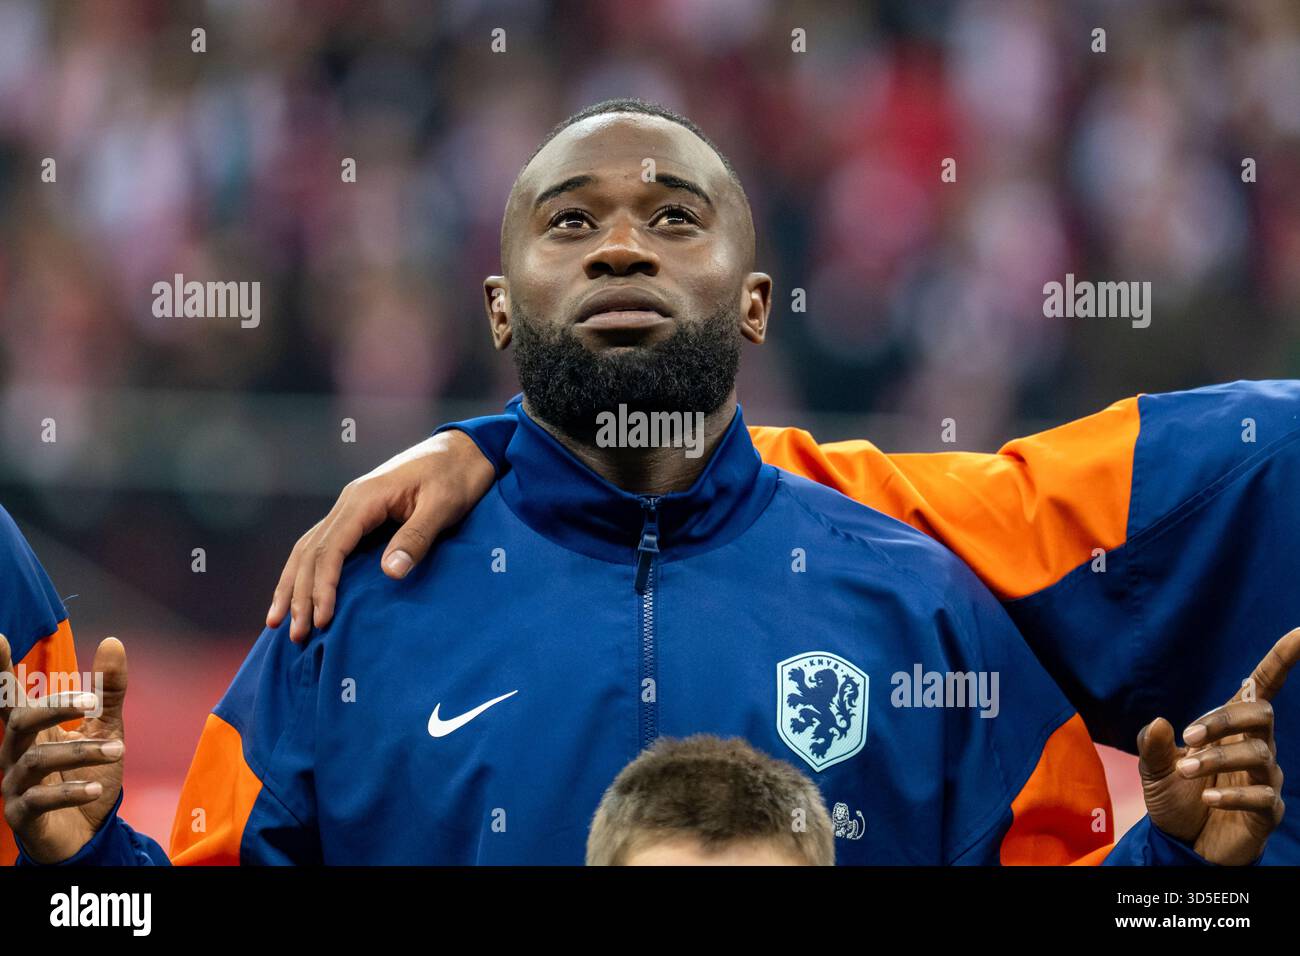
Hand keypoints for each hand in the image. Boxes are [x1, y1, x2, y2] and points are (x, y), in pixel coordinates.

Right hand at [0, 634, 127, 863]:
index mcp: (31, 730)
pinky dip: (69, 791)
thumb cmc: (87, 775)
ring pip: (36, 760)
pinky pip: (39, 801)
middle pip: (20, 722)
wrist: (86, 832)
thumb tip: (112, 640)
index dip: (0, 670)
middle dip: (54, 707)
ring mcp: (16, 785)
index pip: (9, 696)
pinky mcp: (24, 815)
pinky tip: (95, 788)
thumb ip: (108, 690)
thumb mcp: (105, 728)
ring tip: (118, 749)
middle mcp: (16, 753)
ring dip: (80, 752)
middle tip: (93, 701)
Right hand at [266, 429, 494, 641]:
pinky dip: (306, 570)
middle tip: (295, 635)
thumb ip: (416, 537)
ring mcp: (351, 506)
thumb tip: (390, 573)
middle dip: (299, 595)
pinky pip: (323, 544)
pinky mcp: (360, 513)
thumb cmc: (456, 476)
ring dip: (292, 585)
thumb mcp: (443, 506)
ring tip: (277, 622)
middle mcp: (349, 501)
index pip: (331, 549)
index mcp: (365, 499)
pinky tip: (299, 591)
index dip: (323, 587)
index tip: (323, 620)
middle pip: (311, 552)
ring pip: (308, 548)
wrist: (464, 449)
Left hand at [1137, 627, 1297, 864]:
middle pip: (1261, 714)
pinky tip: (1209, 800)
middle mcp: (1254, 747)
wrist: (1183, 845)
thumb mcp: (1153, 772)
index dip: (1281, 660)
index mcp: (1230, 728)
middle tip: (1187, 738)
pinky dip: (1233, 796)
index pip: (1262, 687)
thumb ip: (1151, 747)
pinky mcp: (1267, 812)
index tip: (1299, 633)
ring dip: (1218, 758)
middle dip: (1225, 719)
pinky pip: (1264, 797)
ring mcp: (1263, 778)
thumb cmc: (1176, 800)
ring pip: (1258, 753)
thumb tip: (1158, 721)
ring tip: (1186, 770)